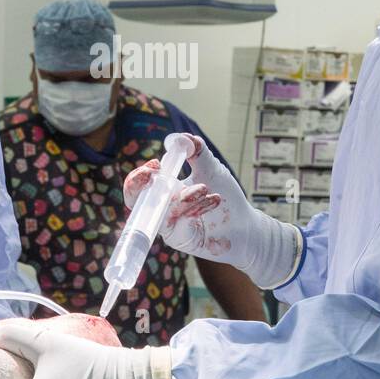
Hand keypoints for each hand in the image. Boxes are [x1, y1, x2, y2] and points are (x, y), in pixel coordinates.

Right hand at [123, 134, 300, 288]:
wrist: (245, 224)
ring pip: (163, 211)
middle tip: (153, 173)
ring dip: (184, 197)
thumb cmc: (226, 196)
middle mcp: (163, 209)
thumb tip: (178, 138)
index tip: (156, 164)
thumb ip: (196, 151)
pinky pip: (180, 226)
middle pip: (135, 202)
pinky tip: (214, 199)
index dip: (138, 176)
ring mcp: (171, 227)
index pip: (139, 184)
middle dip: (136, 186)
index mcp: (165, 190)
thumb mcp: (211, 169)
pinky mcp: (182, 240)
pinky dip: (196, 209)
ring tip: (205, 187)